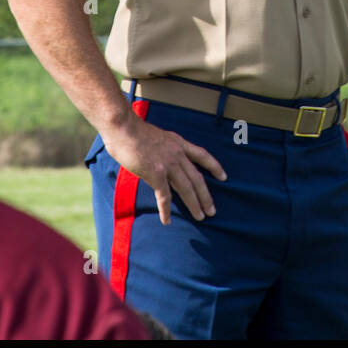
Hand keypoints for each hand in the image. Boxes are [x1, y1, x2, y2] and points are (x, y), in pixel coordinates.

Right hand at [103, 119, 226, 225]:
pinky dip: (166, 210)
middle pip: (197, 177)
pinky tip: (167, 220)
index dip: (214, 167)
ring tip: (200, 217)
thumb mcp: (157, 136)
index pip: (202, 155)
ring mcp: (168, 164)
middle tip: (212, 210)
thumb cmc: (133, 130)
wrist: (123, 126)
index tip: (224, 177)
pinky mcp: (156, 173)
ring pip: (187, 188)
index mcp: (178, 142)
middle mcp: (177, 153)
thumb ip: (163, 149)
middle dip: (206, 196)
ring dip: (194, 204)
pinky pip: (164, 196)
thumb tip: (160, 162)